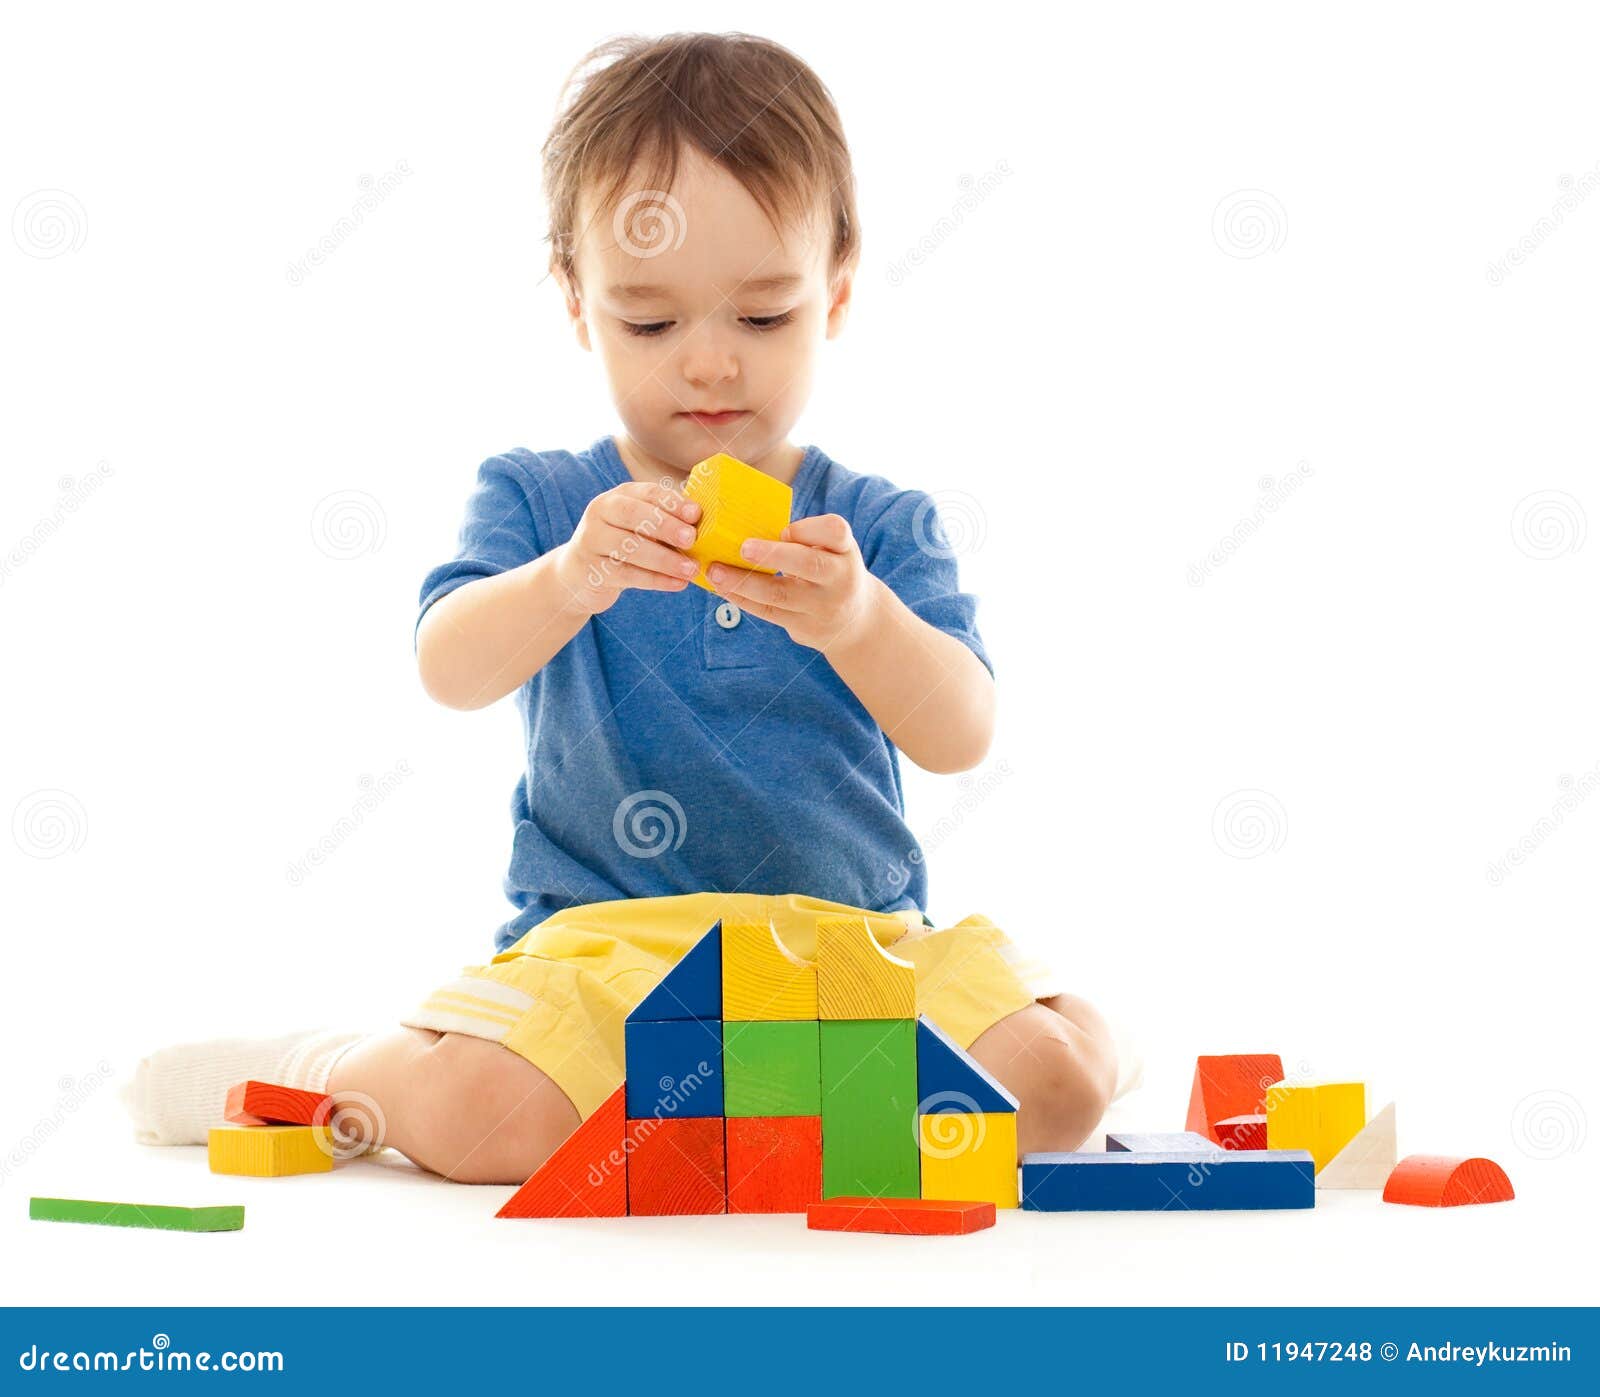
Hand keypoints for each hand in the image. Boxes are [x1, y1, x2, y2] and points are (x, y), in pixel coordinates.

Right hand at [554, 480, 701, 615]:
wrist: (577, 575)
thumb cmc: (619, 547)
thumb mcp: (637, 528)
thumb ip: (664, 521)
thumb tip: (701, 521)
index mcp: (617, 497)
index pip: (647, 493)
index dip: (673, 502)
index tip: (696, 514)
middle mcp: (600, 513)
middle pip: (634, 515)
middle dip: (666, 526)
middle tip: (692, 538)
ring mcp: (592, 541)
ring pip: (630, 547)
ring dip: (664, 559)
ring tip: (690, 569)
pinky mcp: (591, 570)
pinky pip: (627, 575)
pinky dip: (655, 580)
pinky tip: (677, 584)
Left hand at [705, 513, 882, 653]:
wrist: (856, 620)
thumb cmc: (831, 570)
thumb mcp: (832, 550)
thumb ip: (805, 538)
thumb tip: (746, 525)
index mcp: (845, 550)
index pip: (834, 531)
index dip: (807, 529)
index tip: (784, 530)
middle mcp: (840, 578)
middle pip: (808, 564)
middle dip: (774, 555)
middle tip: (743, 547)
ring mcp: (823, 607)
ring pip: (781, 595)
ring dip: (743, 582)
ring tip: (715, 571)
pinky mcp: (805, 628)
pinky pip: (769, 613)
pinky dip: (742, 599)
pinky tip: (722, 588)